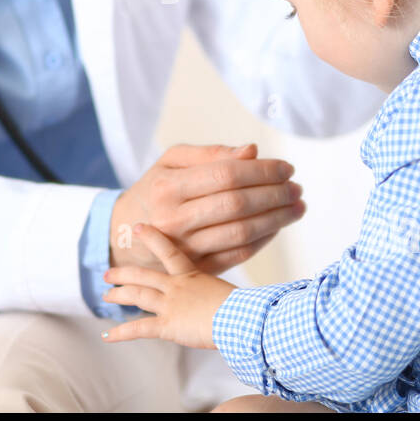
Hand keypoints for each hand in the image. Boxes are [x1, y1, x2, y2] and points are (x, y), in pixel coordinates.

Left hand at [100, 223, 236, 349]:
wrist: (241, 319)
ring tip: (105, 296)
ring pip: (137, 295)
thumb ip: (216, 291)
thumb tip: (224, 297)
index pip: (169, 250)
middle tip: (108, 274)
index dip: (153, 238)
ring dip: (119, 295)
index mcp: (192, 275)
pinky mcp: (168, 326)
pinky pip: (138, 328)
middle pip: (143, 275)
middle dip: (123, 273)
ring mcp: (170, 305)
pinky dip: (120, 333)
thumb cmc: (242, 307)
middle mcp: (176, 287)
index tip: (140, 227)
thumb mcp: (226, 291)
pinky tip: (107, 336)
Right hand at [109, 142, 304, 274]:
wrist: (122, 235)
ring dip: (277, 219)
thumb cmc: (155, 190)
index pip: (226, 175)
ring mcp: (184, 249)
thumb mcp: (171, 162)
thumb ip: (211, 154)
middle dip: (275, 194)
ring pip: (241, 232)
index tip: (287, 167)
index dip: (262, 170)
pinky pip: (238, 254)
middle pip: (237, 205)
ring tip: (296, 207)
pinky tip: (277, 226)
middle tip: (296, 188)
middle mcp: (174, 220)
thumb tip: (252, 151)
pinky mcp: (195, 269)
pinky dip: (264, 240)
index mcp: (168, 187)